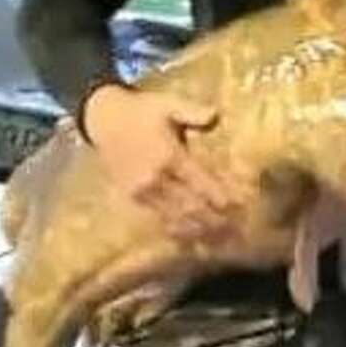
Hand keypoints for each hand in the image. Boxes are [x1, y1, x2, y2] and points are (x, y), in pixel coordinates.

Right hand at [82, 85, 239, 240]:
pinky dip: (179, 232)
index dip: (222, 197)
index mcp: (168, 156)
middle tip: (240, 233)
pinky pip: (160, 220)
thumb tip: (215, 115)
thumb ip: (191, 111)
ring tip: (224, 242)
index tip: (243, 207)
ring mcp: (143, 193)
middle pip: (191, 207)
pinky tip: (195, 241)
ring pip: (177, 219)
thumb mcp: (167, 104)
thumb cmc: (141, 110)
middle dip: (216, 222)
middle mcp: (156, 179)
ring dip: (201, 232)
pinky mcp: (135, 199)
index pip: (201, 183)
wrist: (103, 119)